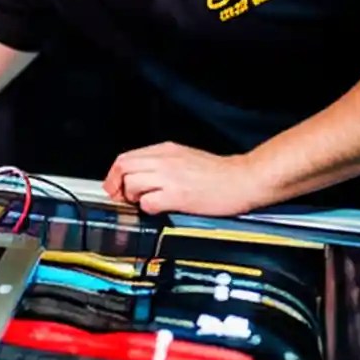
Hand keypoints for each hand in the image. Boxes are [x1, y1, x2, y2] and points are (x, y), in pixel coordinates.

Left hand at [102, 142, 266, 215]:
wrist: (244, 179)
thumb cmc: (220, 173)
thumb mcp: (185, 157)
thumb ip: (161, 163)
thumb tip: (139, 176)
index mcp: (165, 150)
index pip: (126, 158)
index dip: (115, 174)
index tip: (115, 187)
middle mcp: (164, 160)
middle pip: (123, 168)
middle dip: (116, 185)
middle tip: (123, 198)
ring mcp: (170, 177)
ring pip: (131, 184)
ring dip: (132, 197)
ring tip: (145, 202)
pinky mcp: (178, 195)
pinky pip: (148, 202)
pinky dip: (148, 208)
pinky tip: (159, 208)